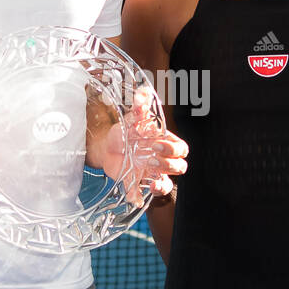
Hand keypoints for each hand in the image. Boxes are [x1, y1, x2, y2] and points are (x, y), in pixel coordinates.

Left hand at [91, 87, 187, 205]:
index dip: (173, 149)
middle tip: (152, 156)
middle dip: (170, 163)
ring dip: (162, 183)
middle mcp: (161, 160)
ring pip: (167, 184)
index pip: (182, 150)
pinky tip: (136, 195)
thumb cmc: (126, 131)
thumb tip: (143, 91)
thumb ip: (140, 106)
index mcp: (165, 144)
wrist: (107, 145)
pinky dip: (139, 197)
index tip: (156, 143)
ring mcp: (150, 173)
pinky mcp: (136, 183)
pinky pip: (142, 195)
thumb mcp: (132, 118)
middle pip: (180, 167)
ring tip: (150, 178)